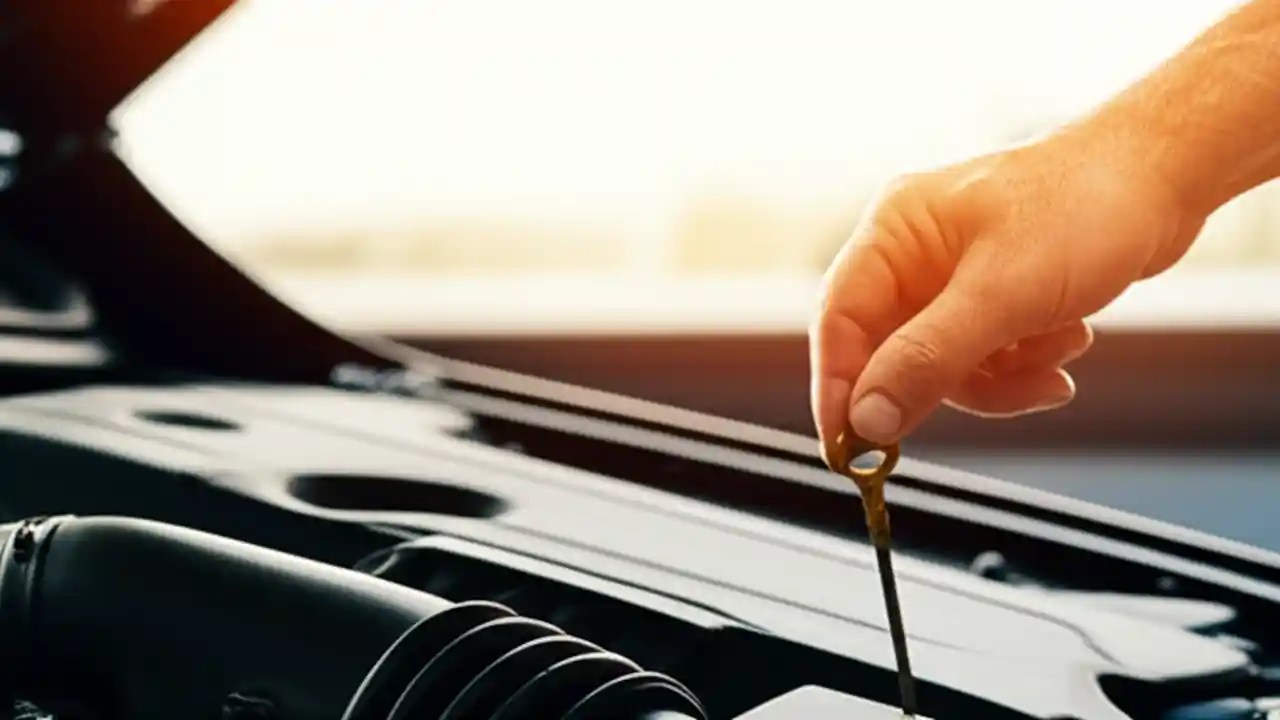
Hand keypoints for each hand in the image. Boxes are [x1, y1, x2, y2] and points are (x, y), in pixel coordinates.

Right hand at [810, 132, 1204, 464]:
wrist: (1167, 174)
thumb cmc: (1084, 207)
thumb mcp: (1001, 295)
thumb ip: (927, 360)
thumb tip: (866, 421)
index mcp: (893, 232)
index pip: (839, 321)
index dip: (837, 387)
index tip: (846, 447)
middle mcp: (913, 254)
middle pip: (890, 350)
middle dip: (945, 383)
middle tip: (988, 402)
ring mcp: (952, 275)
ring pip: (941, 363)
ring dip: (999, 377)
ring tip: (1056, 358)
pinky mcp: (993, 294)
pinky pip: (982, 355)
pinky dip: (1022, 365)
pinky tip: (1068, 345)